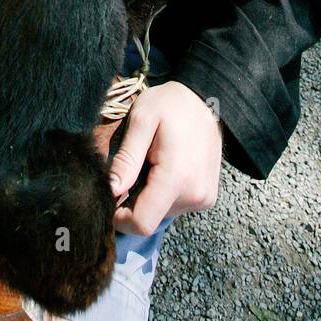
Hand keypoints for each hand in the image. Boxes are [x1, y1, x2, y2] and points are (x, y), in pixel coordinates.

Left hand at [109, 80, 222, 235]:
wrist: (204, 97)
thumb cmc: (169, 104)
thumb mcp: (141, 121)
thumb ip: (126, 158)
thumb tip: (111, 191)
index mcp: (176, 178)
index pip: (142, 223)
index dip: (120, 217)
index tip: (112, 195)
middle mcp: (195, 195)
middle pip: (151, 217)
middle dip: (135, 198)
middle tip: (137, 165)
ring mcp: (204, 198)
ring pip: (162, 212)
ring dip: (150, 194)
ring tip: (153, 162)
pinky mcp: (208, 197)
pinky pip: (176, 205)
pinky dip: (165, 192)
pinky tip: (166, 166)